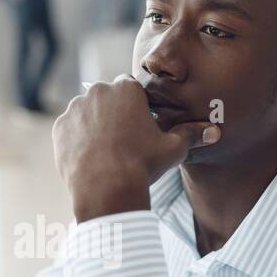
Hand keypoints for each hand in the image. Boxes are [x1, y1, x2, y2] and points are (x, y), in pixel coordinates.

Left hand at [52, 75, 219, 222]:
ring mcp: (75, 108)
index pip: (131, 89)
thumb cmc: (142, 165)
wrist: (106, 188)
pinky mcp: (60, 127)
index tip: (139, 128)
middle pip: (107, 99)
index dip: (136, 109)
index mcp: (126, 88)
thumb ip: (191, 135)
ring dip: (94, 126)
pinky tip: (90, 158)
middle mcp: (98, 91)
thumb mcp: (172, 149)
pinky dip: (78, 140)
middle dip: (113, 114)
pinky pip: (70, 130)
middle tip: (123, 142)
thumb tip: (216, 132)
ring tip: (106, 152)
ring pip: (87, 113)